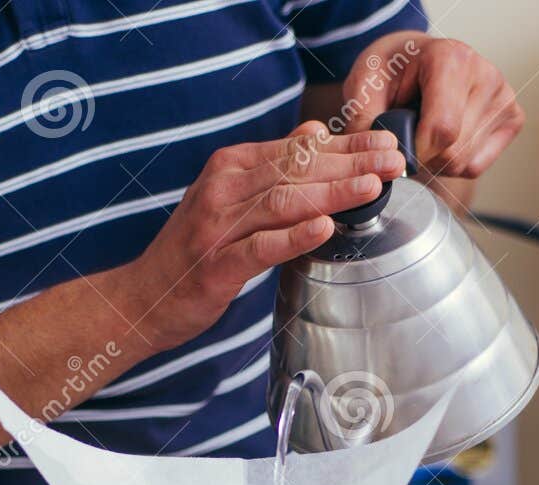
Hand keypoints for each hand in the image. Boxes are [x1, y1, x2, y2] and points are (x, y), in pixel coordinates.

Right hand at [123, 124, 404, 349]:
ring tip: (371, 188)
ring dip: (331, 193)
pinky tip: (324, 228)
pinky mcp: (216, 265)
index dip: (345, 146)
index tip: (385, 145)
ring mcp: (217, 227)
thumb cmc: (194, 250)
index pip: (297, 149)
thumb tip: (314, 132)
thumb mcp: (230, 196)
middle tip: (393, 162)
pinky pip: (260, 247)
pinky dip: (293, 236)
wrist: (144, 297)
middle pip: (296, 170)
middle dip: (350, 164)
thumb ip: (272, 166)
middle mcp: (223, 188)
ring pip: (282, 202)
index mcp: (230, 167)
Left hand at [341, 32, 522, 181]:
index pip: (442, 130)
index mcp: (451, 59)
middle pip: (453, 151)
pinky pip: (476, 166)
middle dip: (422, 158)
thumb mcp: (364, 86)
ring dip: (435, 162)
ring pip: (463, 162)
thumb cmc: (391, 70)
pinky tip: (444, 139)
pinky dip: (453, 164)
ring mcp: (503, 97)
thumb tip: (378, 163)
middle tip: (407, 136)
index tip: (396, 148)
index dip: (414, 152)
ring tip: (425, 132)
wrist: (415, 58)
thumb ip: (365, 124)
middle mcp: (485, 75)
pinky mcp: (512, 118)